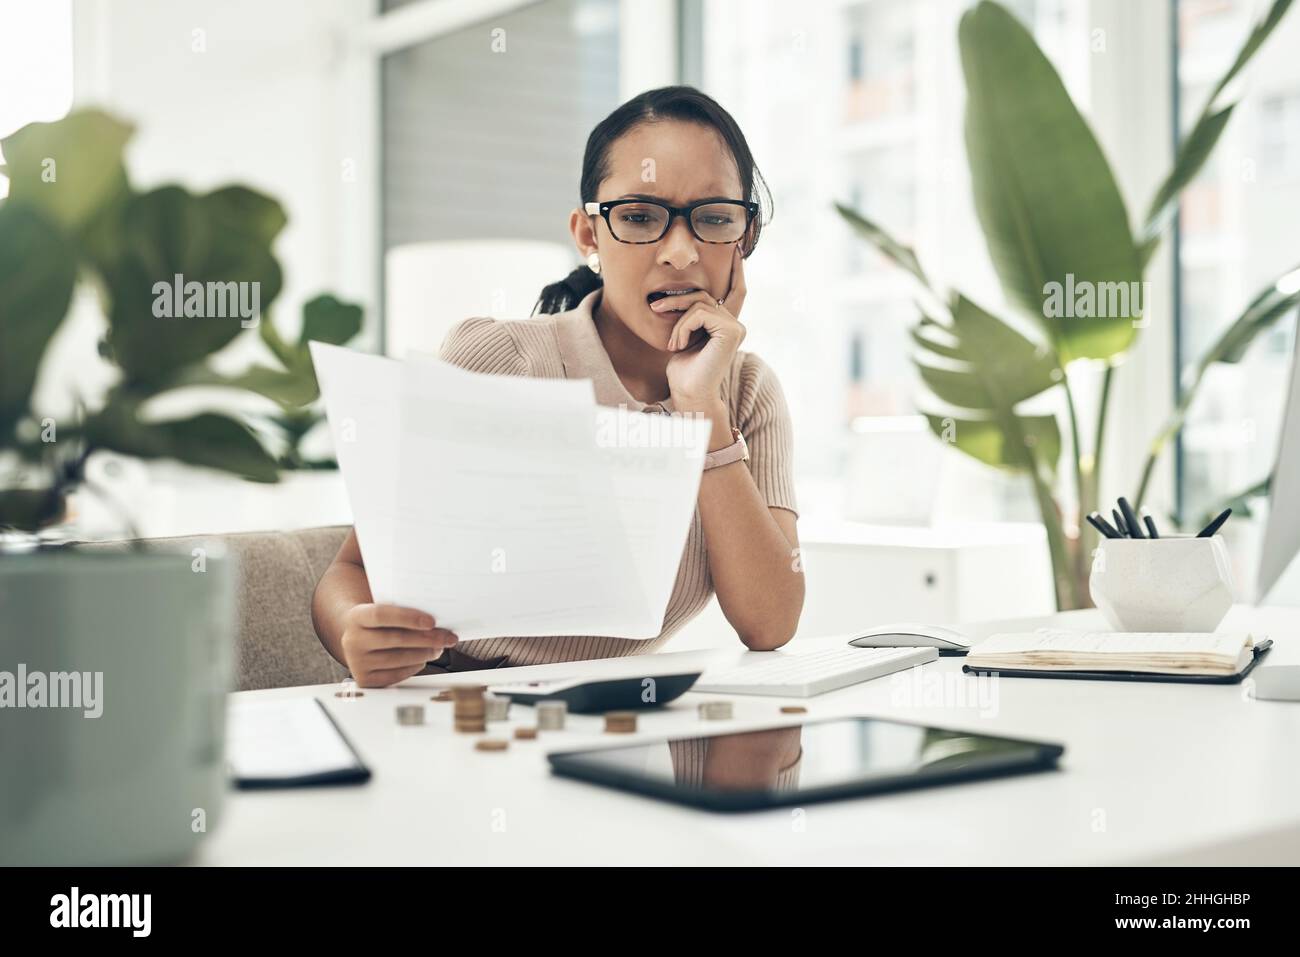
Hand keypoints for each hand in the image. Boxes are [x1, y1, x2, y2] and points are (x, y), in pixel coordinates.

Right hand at [339, 603, 458, 686]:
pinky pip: (395, 675)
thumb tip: (437, 618)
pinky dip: (414, 667)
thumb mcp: (384, 609)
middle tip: (448, 637)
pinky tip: (424, 659)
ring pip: (397, 659)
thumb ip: (403, 609)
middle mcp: (352, 640)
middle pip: (394, 639)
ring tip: (440, 648)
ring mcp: (357, 662)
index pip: (382, 615)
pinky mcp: (365, 679)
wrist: (357, 637)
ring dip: (424, 654)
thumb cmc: (380, 622)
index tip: (432, 621)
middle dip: (426, 639)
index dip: (408, 617)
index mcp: (356, 617)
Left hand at [660, 244, 746, 406]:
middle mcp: (735, 323)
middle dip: (676, 300)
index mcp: (726, 324)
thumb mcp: (684, 334)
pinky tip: (679, 344)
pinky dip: (682, 326)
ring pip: (698, 302)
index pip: (735, 291)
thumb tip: (683, 292)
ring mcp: (736, 326)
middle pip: (703, 294)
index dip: (736, 270)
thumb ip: (691, 314)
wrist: (688, 393)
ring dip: (676, 319)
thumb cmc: (682, 370)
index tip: (734, 249)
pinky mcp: (731, 331)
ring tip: (671, 342)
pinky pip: (699, 313)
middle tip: (655, 307)